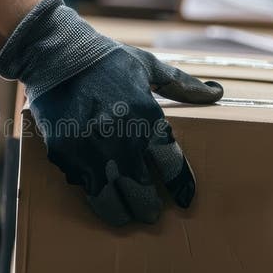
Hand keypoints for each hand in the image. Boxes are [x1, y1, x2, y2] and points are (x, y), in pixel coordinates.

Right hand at [0, 0, 222, 225]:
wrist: (56, 54)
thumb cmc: (106, 58)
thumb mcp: (148, 66)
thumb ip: (181, 85)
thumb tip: (216, 92)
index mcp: (148, 117)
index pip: (172, 164)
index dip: (180, 186)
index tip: (185, 200)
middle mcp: (123, 139)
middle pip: (143, 190)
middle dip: (149, 208)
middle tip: (151, 215)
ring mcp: (93, 149)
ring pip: (113, 198)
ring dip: (122, 213)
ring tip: (127, 219)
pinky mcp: (67, 154)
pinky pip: (84, 185)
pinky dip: (94, 196)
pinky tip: (100, 202)